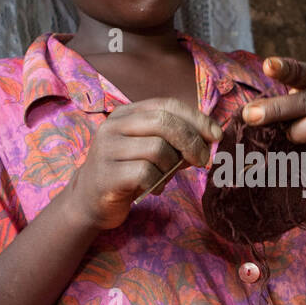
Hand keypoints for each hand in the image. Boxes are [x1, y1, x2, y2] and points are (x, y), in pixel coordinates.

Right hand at [65, 98, 222, 230]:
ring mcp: (107, 149)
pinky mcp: (106, 174)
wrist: (90, 200)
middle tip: (202, 160)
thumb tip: (211, 137)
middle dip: (191, 141)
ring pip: (157, 149)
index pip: (167, 104)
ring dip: (172, 166)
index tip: (216, 135)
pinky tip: (153, 188)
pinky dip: (157, 183)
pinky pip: (145, 173)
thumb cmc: (127, 172)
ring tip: (165, 177)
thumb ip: (176, 142)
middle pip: (164, 122)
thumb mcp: (151, 151)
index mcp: (127, 113)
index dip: (196, 118)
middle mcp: (114, 125)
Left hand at [241, 56, 305, 173]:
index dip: (284, 69)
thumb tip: (245, 114)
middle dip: (276, 108)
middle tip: (250, 116)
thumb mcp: (282, 115)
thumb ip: (269, 110)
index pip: (300, 71)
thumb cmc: (296, 128)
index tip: (267, 66)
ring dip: (302, 130)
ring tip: (288, 138)